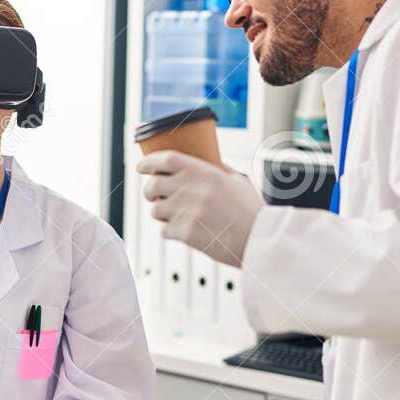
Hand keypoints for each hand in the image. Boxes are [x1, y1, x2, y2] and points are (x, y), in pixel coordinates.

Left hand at [136, 150, 264, 266]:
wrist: (258, 239)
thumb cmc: (251, 212)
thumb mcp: (238, 181)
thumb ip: (219, 170)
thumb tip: (208, 163)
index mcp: (205, 172)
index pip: (166, 160)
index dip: (149, 162)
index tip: (141, 166)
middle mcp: (192, 189)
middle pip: (154, 185)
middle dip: (150, 190)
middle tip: (154, 194)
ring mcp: (186, 211)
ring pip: (156, 210)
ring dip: (160, 212)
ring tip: (174, 215)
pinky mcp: (185, 233)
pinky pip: (164, 230)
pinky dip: (170, 231)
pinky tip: (183, 231)